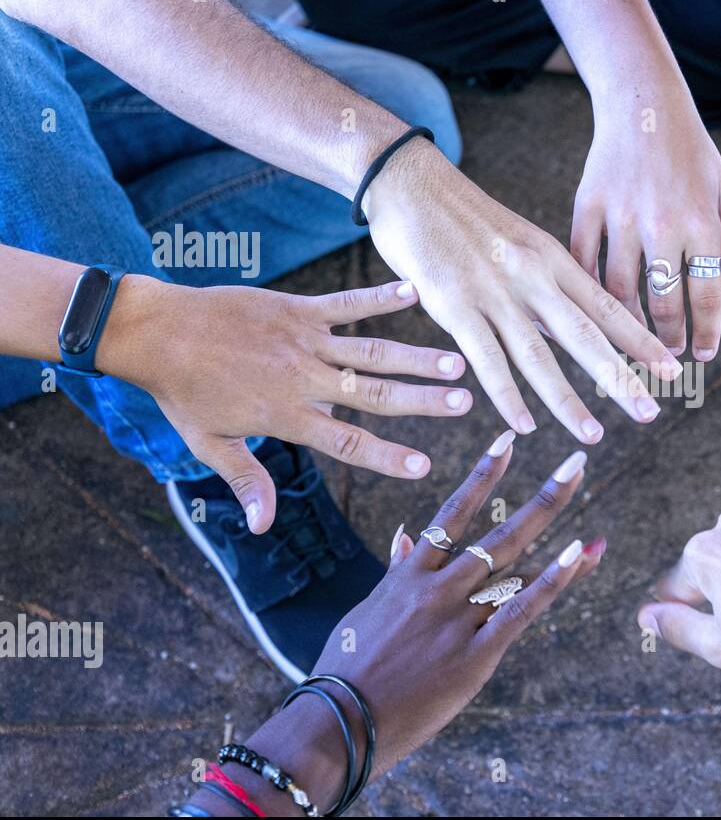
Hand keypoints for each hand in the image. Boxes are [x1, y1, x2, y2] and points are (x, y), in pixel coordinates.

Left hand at [104, 277, 468, 533]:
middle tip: (466, 403)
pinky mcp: (297, 310)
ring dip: (416, 356)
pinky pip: (346, 304)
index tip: (426, 467)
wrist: (155, 331)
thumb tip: (264, 526)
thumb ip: (247, 482)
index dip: (388, 457)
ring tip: (457, 361)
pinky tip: (414, 293)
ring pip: (371, 351)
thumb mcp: (210, 445)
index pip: (348, 443)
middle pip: (375, 394)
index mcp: (287, 416)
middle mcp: (303, 379)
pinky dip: (380, 298)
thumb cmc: (183, 393)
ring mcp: (303, 340)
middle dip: (424, 400)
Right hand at [243, 436, 605, 811]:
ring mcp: (457, 621)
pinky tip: (578, 556)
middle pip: (500, 533)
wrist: (336, 724)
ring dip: (559, 537)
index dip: (484, 474)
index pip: (454, 512)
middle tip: (578, 464)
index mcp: (409, 574)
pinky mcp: (473, 656)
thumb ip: (396, 572)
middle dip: (544, 498)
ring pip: (515, 568)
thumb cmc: (347, 670)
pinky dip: (550, 582)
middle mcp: (437, 589)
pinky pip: (520, 612)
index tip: (509, 441)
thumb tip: (408, 535)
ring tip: (593, 522)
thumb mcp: (366, 611)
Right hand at [363, 140, 680, 437]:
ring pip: (539, 355)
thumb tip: (573, 326)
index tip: (672, 371)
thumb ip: (548, 284)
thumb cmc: (466, 216)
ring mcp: (493, 292)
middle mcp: (531, 276)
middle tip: (652, 413)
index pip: (607, 306)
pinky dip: (507, 396)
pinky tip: (525, 426)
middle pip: (586, 335)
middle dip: (622, 378)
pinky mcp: (453, 305)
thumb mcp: (521, 241)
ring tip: (593, 436)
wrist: (411, 181)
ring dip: (568, 400)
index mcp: (552, 259)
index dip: (641, 341)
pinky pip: (486, 358)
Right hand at [569, 90, 720, 361]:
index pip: (706, 295)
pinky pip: (585, 261)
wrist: (642, 102)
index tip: (703, 356)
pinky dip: (590, 290)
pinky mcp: (587, 205)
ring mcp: (620, 215)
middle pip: (663, 302)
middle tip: (669, 355)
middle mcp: (661, 223)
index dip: (705, 333)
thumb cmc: (692, 151)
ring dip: (628, 324)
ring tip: (636, 339)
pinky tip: (599, 307)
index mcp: (701, 222)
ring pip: (619, 290)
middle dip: (668, 338)